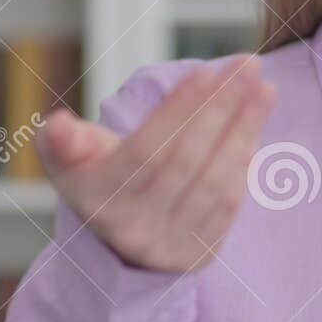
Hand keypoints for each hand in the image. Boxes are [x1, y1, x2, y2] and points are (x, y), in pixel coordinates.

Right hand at [35, 54, 276, 273]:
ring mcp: (170, 246)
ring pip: (215, 182)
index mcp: (99, 200)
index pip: (148, 150)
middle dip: (222, 109)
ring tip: (264, 89)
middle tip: (249, 66)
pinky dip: (245, 162)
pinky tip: (255, 127)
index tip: (207, 71)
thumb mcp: (70, 163)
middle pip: (187, 161)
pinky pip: (229, 204)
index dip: (179, 111)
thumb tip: (57, 126)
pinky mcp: (199, 255)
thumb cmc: (99, 183)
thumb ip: (63, 143)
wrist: (117, 250)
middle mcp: (134, 229)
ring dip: (244, 131)